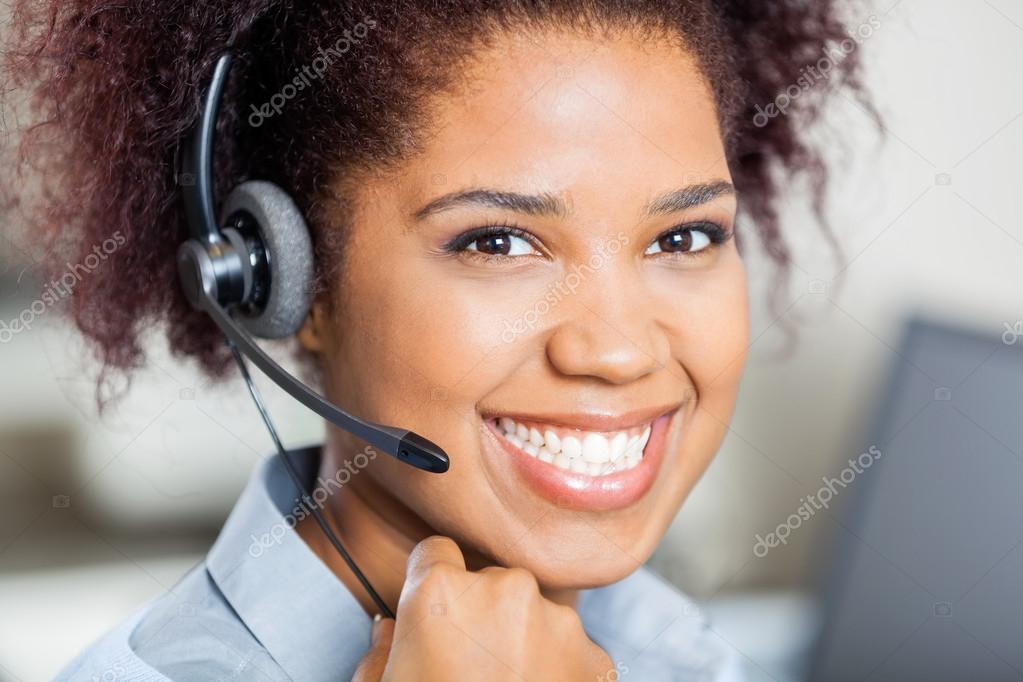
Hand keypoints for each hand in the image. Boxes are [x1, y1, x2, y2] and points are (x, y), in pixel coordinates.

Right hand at [352, 535, 614, 681]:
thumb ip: (383, 653)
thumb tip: (390, 629)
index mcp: (442, 594)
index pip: (435, 552)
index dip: (430, 581)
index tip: (433, 610)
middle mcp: (505, 590)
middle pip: (489, 581)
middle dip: (481, 613)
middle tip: (469, 666)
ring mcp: (557, 621)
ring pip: (534, 612)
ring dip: (523, 638)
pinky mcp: (595, 656)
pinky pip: (569, 647)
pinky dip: (557, 669)